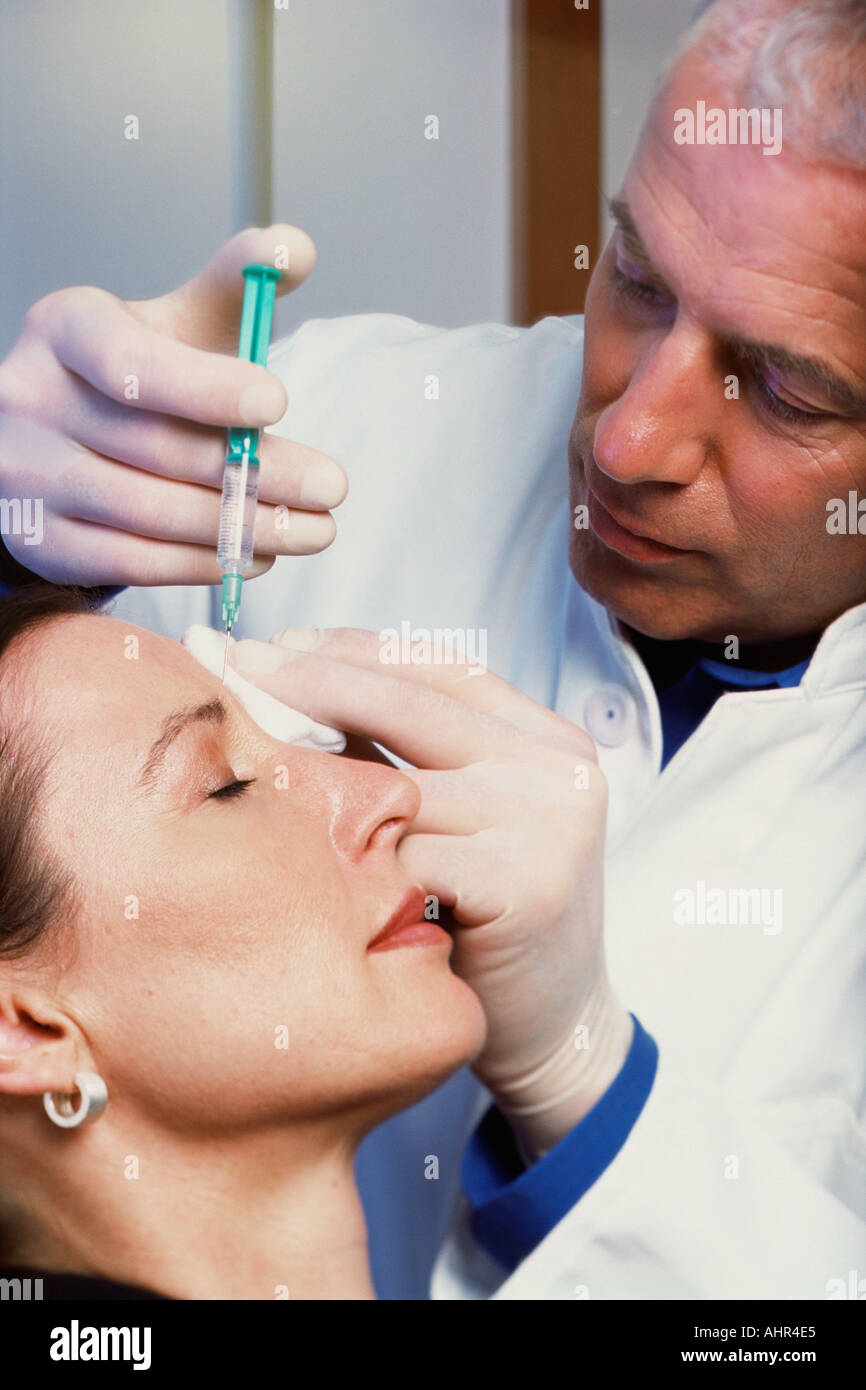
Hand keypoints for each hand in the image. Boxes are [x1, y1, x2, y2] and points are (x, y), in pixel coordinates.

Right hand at [0, 226, 346, 587]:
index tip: (280, 401)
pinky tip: (257, 554)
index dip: (207, 387)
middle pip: (157, 447)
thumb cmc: (134, 378)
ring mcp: (27, 476)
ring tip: (312, 529)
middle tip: (331, 487)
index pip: (132, 364)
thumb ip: (236, 283)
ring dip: (243, 526)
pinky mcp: (40, 541)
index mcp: (65, 329)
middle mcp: (31, 399)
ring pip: (150, 512)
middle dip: (257, 472)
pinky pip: (133, 562)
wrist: (56, 443)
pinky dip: (203, 562)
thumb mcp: (176, 323)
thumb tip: (298, 248)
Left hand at [230, 626, 633, 1159]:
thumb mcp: (460, 815)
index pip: (437, 666)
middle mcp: (558, 767)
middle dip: (308, 681)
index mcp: (547, 738)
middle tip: (233, 664)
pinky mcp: (526, 883)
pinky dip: (364, 868)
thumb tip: (284, 680)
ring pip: (398, 786)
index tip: (274, 643)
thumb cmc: (490, 917)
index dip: (349, 649)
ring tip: (250, 768)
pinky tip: (324, 874)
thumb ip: (399, 757)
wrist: (558, 1026)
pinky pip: (409, 858)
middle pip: (409, 704)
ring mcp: (550, 822)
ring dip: (324, 789)